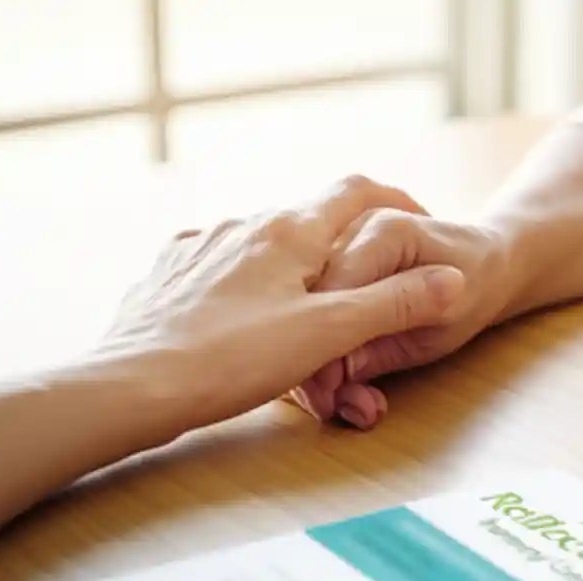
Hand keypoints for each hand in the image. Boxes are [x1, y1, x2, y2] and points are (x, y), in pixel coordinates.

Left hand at [97, 177, 465, 437]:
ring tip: (300, 315)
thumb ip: (392, 304)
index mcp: (288, 231)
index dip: (395, 198)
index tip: (417, 215)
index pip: (356, 192)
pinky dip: (242, 286)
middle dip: (341, 249)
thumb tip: (451, 279)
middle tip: (363, 288)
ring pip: (261, 247)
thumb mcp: (329, 335)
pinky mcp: (166, 275)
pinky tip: (240, 320)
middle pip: (308, 222)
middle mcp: (242, 225)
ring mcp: (198, 247)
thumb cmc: (232, 360)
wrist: (131, 386)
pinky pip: (218, 268)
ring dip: (289, 271)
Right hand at [289, 209, 515, 427]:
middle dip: (311, 358)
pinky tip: (334, 385)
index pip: (333, 292)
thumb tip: (334, 378)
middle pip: (307, 301)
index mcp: (382, 230)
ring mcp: (337, 242)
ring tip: (337, 404)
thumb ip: (382, 348)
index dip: (324, 345)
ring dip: (312, 360)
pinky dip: (317, 349)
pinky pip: (310, 309)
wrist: (485, 262)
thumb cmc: (472, 291)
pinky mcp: (331, 265)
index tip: (328, 393)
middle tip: (328, 406)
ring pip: (301, 309)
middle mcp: (351, 227)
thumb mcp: (435, 331)